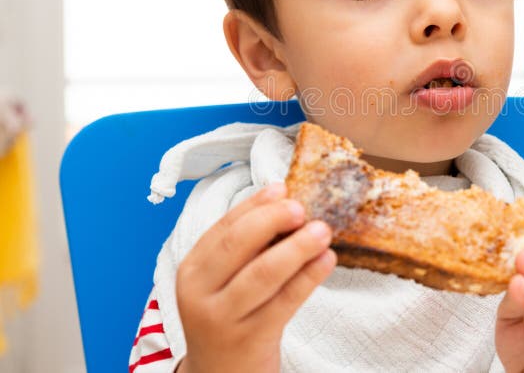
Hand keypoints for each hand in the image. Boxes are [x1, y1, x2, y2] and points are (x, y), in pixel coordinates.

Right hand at [175, 183, 335, 372]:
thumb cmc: (229, 315)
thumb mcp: (223, 281)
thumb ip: (246, 245)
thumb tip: (284, 197)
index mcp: (192, 269)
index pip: (223, 228)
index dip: (255, 205)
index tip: (283, 188)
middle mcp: (201, 293)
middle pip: (238, 245)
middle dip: (273, 220)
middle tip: (302, 208)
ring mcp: (225, 317)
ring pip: (263, 273)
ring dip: (297, 247)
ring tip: (323, 231)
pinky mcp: (253, 338)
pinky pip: (286, 301)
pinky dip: (309, 277)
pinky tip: (327, 261)